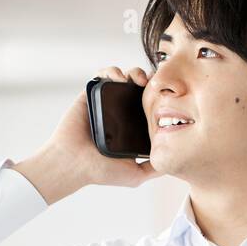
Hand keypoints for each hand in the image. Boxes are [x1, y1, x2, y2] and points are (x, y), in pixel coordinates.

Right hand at [13, 65, 161, 203]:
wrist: (73, 163)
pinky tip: (120, 78)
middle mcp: (120, 113)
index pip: (151, 105)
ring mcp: (106, 102)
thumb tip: (173, 162)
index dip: (160, 97)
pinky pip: (103, 74)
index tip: (168, 95)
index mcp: (132, 127)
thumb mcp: (135, 175)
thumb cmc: (101, 171)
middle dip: (150, 81)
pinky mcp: (91, 94)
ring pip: (124, 77)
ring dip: (134, 72)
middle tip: (154, 85)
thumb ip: (154, 169)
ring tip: (138, 80)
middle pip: (140, 88)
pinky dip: (112, 70)